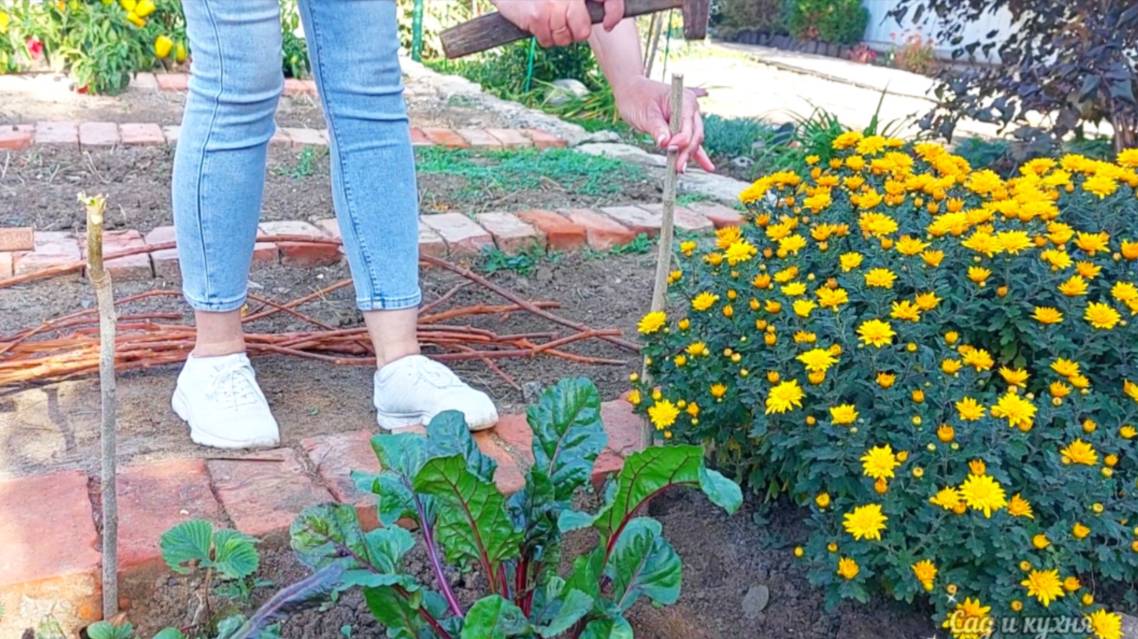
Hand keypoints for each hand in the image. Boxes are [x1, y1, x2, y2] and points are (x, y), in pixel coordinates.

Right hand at [493, 0, 624, 47]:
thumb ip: (594, 2)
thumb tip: (609, 22)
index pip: (611, 2)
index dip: (614, 14)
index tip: (609, 23)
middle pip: (582, 32)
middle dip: (573, 32)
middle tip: (563, 21)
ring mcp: (554, 7)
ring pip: (564, 39)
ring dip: (555, 34)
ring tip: (548, 19)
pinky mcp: (538, 16)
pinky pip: (547, 40)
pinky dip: (542, 35)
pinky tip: (537, 20)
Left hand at [612, 76, 714, 172]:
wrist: (631, 90)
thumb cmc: (637, 98)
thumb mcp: (645, 113)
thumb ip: (656, 128)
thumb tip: (665, 143)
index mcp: (684, 100)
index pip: (688, 124)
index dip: (682, 139)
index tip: (671, 148)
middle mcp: (690, 109)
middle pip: (694, 134)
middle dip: (687, 151)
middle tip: (677, 166)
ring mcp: (687, 119)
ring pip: (693, 140)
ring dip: (688, 155)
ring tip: (680, 169)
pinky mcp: (681, 128)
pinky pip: (690, 142)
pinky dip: (697, 155)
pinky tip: (707, 167)